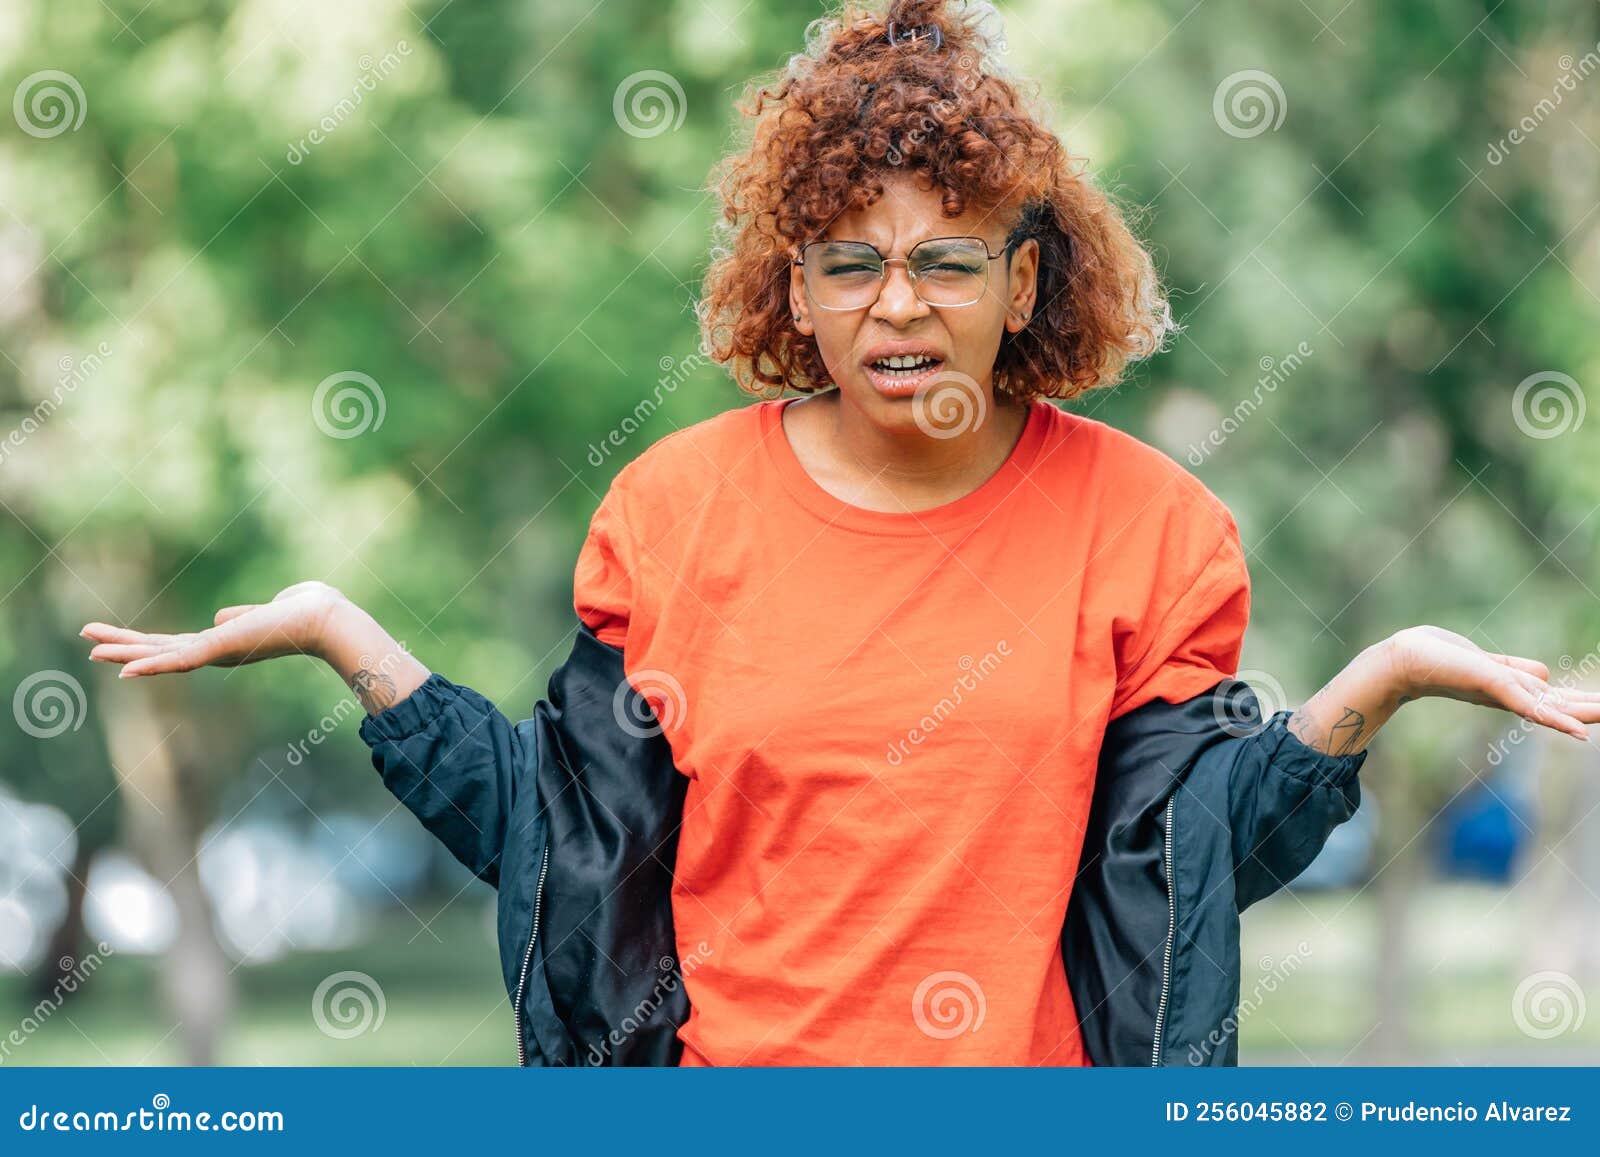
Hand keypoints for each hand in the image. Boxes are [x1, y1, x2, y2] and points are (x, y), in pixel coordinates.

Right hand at [81, 581, 348, 676]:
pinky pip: (179, 660)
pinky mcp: (220, 648)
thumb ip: (240, 617)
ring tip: (91, 647)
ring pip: (161, 655)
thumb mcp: (264, 612)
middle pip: (159, 650)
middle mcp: (216, 652)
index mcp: (223, 643)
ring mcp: (216, 653)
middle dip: (124, 645)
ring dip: (126, 652)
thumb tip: (221, 618)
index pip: (175, 644)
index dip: (145, 644)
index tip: (116, 641)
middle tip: (87, 639)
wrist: (326, 619)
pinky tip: (124, 670)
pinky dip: (152, 666)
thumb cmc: (305, 612)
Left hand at [1387, 624, 1599, 741]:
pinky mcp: (1494, 687)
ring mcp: (1503, 693)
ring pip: (1553, 708)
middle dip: (1589, 710)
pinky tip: (1580, 733)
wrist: (1405, 660)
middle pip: (1559, 705)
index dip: (1580, 704)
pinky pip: (1532, 707)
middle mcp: (1510, 694)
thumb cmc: (1439, 658)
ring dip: (1585, 715)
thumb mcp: (1488, 663)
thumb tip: (1546, 674)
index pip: (1554, 699)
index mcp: (1511, 688)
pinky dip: (1557, 720)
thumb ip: (1516, 670)